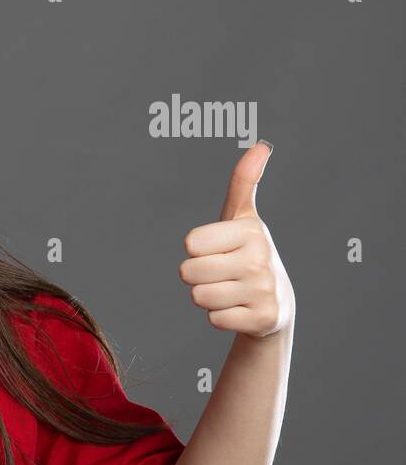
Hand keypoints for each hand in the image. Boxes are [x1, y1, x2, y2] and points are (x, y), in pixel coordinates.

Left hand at [179, 141, 294, 339]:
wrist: (276, 302)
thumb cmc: (246, 253)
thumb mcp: (242, 217)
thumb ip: (244, 182)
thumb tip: (261, 145)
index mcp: (251, 231)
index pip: (190, 244)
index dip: (197, 250)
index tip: (218, 250)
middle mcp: (260, 258)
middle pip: (189, 272)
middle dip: (198, 276)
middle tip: (222, 274)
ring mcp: (264, 290)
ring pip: (199, 297)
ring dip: (208, 297)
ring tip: (230, 290)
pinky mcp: (263, 319)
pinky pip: (215, 319)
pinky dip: (221, 317)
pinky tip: (239, 309)